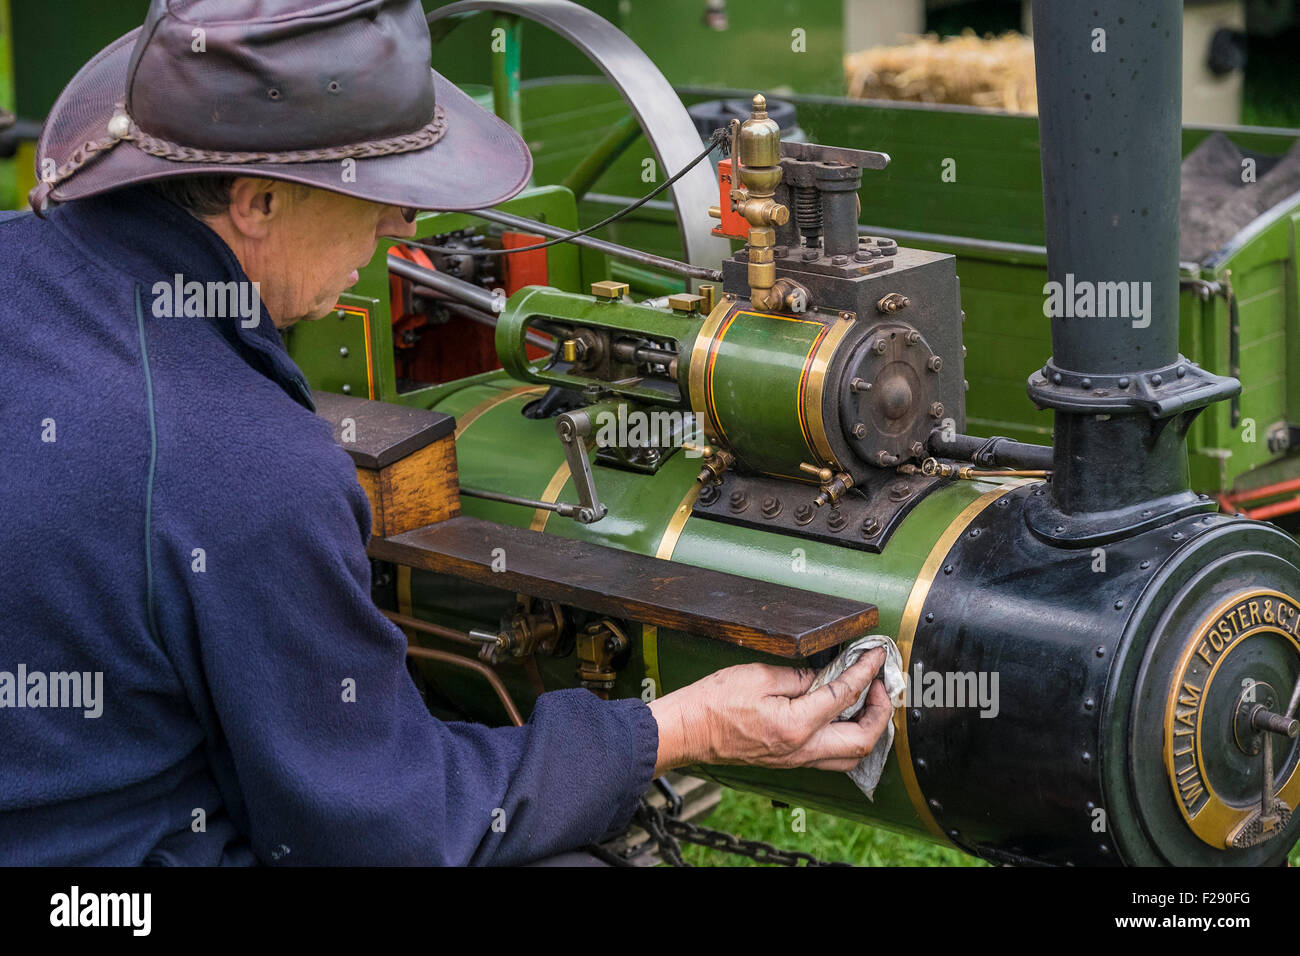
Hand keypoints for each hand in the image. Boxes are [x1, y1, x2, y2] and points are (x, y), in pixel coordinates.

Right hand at [646, 649, 892, 774]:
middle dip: (880, 710)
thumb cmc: (714, 703)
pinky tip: (842, 715)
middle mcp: (801, 749)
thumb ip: (799, 677)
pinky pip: (832, 755)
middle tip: (879, 683)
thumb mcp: (758, 675)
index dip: (866, 672)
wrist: (688, 731)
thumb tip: (825, 677)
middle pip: (863, 740)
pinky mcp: (789, 760)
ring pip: (851, 755)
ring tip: (867, 701)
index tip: (875, 656)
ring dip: (868, 728)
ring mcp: (796, 759)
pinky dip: (848, 736)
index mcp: (796, 725)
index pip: (845, 696)